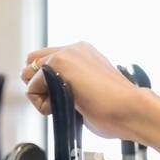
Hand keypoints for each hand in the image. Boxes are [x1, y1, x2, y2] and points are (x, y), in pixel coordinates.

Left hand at [22, 41, 142, 139]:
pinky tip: (69, 106)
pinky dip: (44, 105)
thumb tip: (50, 93)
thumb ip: (71, 84)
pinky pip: (32, 88)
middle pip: (31, 63)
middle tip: (61, 101)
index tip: (69, 98)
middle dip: (39, 85)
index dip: (48, 84)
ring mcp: (65, 54)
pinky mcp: (57, 64)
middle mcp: (73, 49)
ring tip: (68, 104)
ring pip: (29, 75)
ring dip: (42, 95)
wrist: (130, 110)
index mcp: (84, 52)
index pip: (47, 61)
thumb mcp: (91, 91)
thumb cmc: (117, 110)